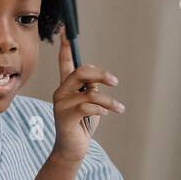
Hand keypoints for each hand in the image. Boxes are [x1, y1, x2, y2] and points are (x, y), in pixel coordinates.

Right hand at [50, 31, 122, 162]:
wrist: (72, 149)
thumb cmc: (83, 125)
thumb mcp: (90, 103)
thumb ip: (91, 88)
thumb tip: (97, 78)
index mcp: (67, 86)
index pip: (65, 62)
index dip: (65, 46)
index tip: (65, 30)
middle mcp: (61, 92)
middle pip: (81, 72)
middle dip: (101, 75)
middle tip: (114, 82)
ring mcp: (61, 104)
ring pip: (90, 92)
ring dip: (109, 101)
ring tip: (119, 109)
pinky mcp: (65, 116)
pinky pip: (88, 106)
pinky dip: (102, 110)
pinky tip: (107, 115)